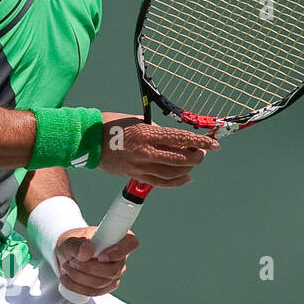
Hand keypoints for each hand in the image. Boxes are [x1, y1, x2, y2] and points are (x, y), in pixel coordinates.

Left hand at [55, 226, 138, 297]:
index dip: (119, 251)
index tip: (101, 256)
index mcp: (118, 238)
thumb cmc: (74, 243)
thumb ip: (77, 244)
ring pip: (102, 283)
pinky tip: (66, 279)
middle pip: (113, 270)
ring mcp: (116, 273)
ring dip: (80, 278)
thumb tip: (88, 251)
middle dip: (89, 269)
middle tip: (72, 262)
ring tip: (66, 268)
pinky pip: (95, 292)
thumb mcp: (70, 240)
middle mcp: (121, 257)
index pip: (131, 243)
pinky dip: (78, 287)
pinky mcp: (107, 286)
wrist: (68, 255)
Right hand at [99, 114, 218, 184]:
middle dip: (197, 156)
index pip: (181, 139)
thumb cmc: (111, 126)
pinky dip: (176, 182)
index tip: (214, 145)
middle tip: (203, 152)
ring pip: (173, 173)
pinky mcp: (135, 175)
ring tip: (194, 163)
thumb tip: (173, 139)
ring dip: (188, 169)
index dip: (201, 142)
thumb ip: (156, 130)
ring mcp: (140, 166)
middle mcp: (146, 152)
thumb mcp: (136, 121)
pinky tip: (186, 178)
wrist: (89, 142)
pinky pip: (161, 183)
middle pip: (180, 159)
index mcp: (147, 134)